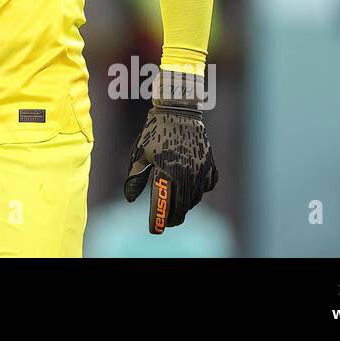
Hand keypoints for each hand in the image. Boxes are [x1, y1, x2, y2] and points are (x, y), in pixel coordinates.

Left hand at [123, 70, 218, 233]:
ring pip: (195, 199)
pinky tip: (191, 189)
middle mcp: (186, 175)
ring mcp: (200, 171)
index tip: (155, 229)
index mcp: (167, 173)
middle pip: (181, 208)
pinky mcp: (209, 165)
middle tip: (165, 220)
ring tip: (176, 205)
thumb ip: (136, 178)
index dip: (158, 221)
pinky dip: (199, 191)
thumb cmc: (155, 132)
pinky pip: (207, 186)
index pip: (163, 206)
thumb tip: (130, 199)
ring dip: (185, 205)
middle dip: (172, 217)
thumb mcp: (141, 154)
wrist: (178, 111)